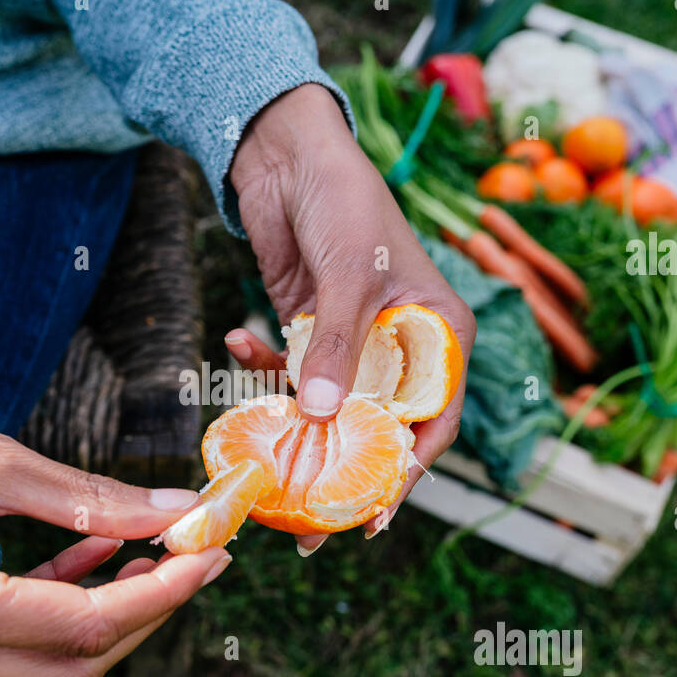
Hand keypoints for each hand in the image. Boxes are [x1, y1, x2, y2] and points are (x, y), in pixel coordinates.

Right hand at [0, 260, 227, 676]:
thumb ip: (96, 501)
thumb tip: (183, 513)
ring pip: (35, 671)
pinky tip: (95, 553)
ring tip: (151, 554)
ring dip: (99, 620)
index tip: (212, 554)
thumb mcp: (1, 460)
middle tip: (191, 556)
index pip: (80, 624)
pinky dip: (52, 611)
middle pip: (63, 667)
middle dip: (139, 615)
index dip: (160, 592)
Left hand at [228, 84, 475, 551]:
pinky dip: (259, 365)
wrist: (288, 152)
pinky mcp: (307, 330)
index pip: (433, 420)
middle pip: (376, 426)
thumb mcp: (349, 276)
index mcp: (438, 334)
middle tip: (305, 523)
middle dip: (339, 469)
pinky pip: (288, 370)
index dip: (406, 472)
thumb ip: (338, 349)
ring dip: (290, 427)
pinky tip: (237, 340)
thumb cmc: (343, 201)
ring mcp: (351, 341)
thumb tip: (321, 419)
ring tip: (256, 463)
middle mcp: (400, 346)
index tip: (372, 517)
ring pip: (326, 407)